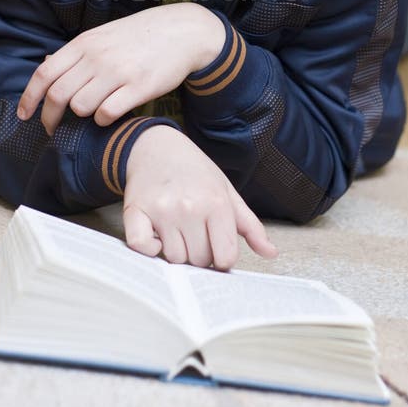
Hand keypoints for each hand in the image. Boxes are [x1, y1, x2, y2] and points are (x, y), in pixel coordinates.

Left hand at [16, 3, 225, 133]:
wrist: (183, 31)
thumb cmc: (141, 36)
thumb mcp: (104, 35)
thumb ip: (76, 52)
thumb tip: (45, 63)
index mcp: (85, 43)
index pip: (45, 73)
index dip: (29, 98)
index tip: (24, 115)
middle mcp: (97, 57)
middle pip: (58, 95)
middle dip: (49, 118)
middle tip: (52, 129)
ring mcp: (118, 72)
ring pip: (80, 107)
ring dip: (82, 116)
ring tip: (92, 112)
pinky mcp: (138, 87)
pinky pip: (106, 114)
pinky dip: (103, 119)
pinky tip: (110, 113)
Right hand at [122, 126, 277, 269]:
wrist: (156, 146)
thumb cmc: (195, 171)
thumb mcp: (226, 191)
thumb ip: (250, 225)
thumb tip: (271, 254)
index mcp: (216, 203)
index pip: (225, 258)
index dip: (222, 258)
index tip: (216, 247)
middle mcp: (189, 207)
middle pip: (199, 260)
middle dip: (199, 254)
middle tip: (195, 233)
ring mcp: (161, 210)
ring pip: (174, 258)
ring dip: (176, 251)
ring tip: (177, 229)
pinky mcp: (135, 211)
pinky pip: (142, 248)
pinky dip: (149, 249)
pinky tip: (155, 235)